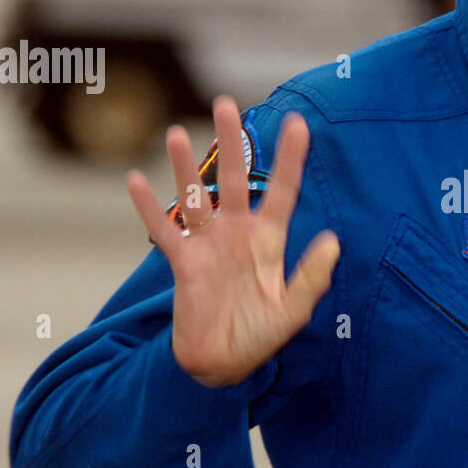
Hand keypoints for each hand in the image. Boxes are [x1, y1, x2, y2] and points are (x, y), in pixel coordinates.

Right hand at [126, 95, 340, 386]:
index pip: (281, 192)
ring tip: (176, 132)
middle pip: (233, 179)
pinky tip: (135, 179)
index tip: (298, 124)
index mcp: (269, 241)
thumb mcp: (294, 310)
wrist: (224, 362)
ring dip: (184, 167)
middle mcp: (238, 234)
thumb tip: (333, 242)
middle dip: (230, 143)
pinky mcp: (184, 264)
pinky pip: (165, 230)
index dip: (290, 160)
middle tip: (225, 104)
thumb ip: (312, 277)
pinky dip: (149, 207)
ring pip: (195, 197)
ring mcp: (208, 246)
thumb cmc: (261, 335)